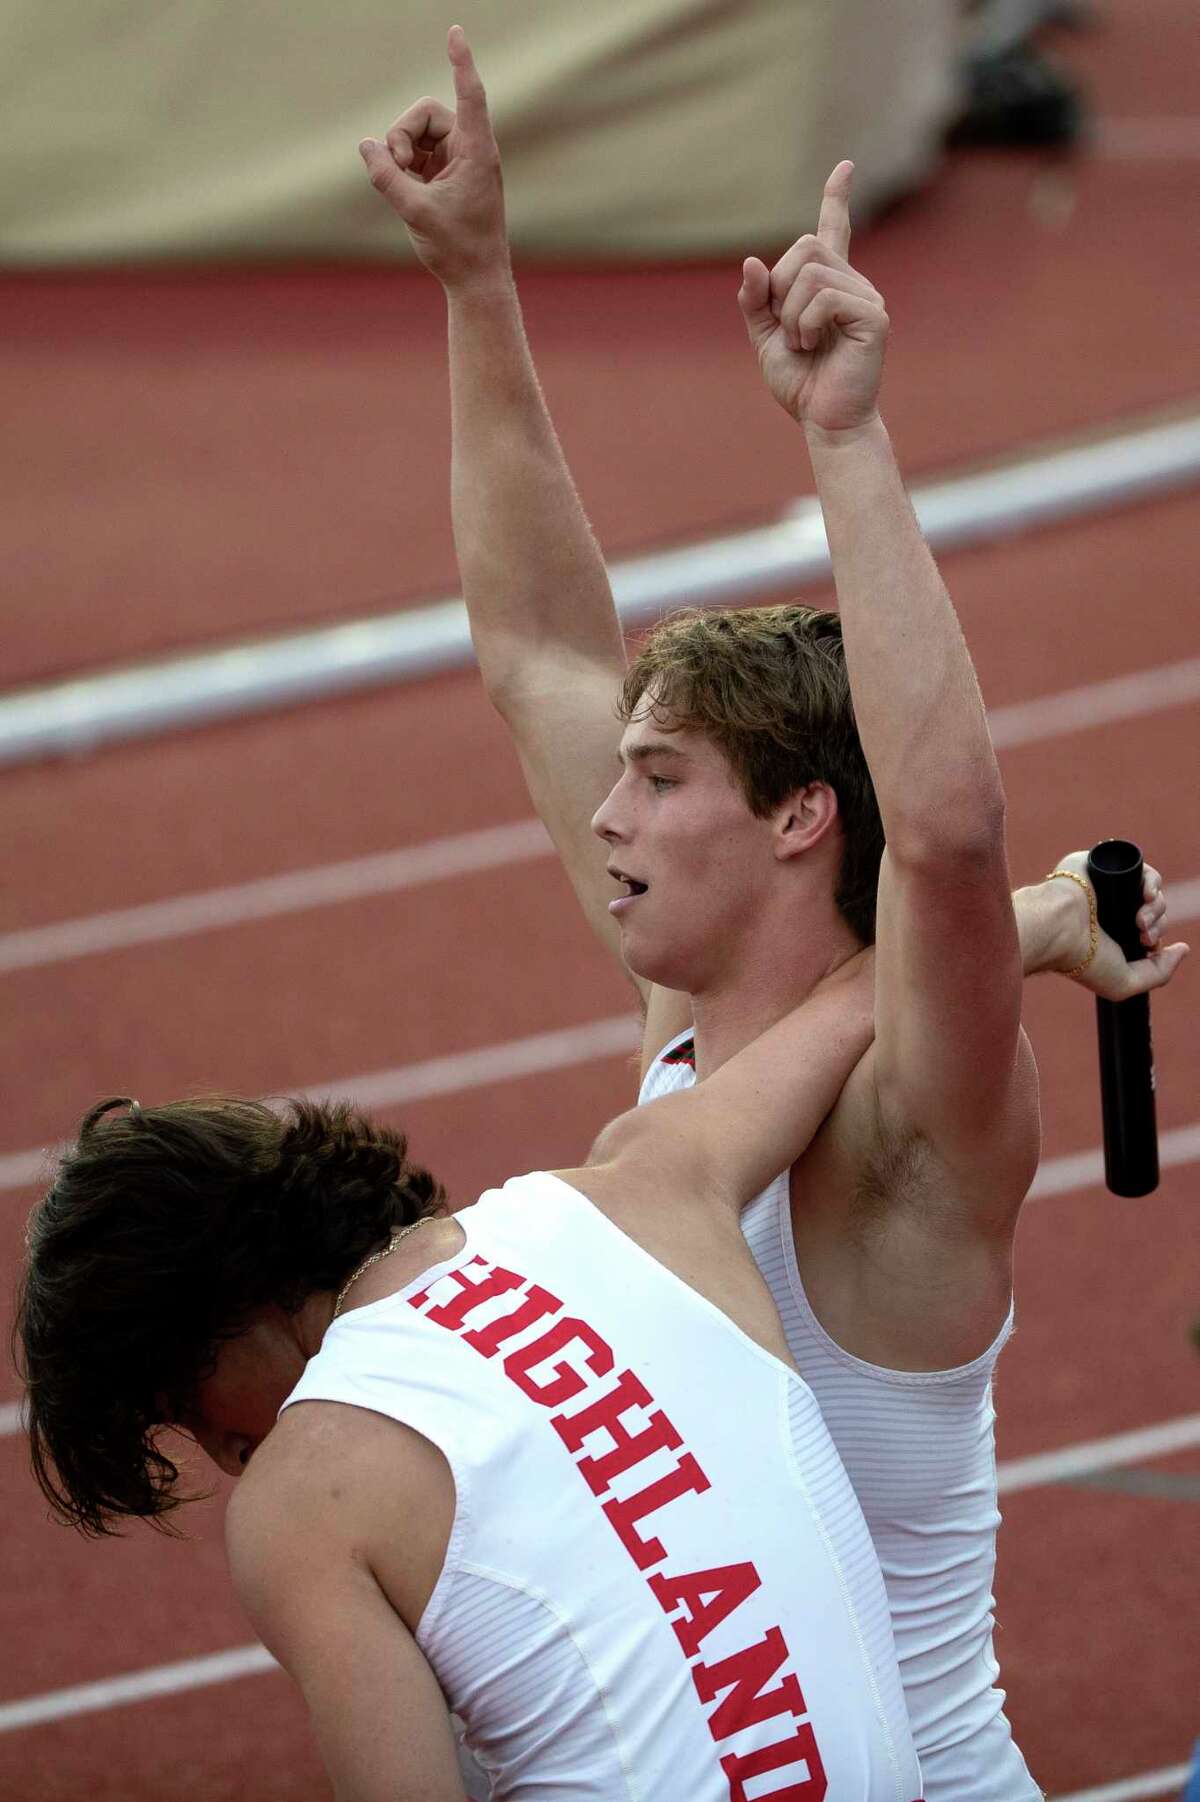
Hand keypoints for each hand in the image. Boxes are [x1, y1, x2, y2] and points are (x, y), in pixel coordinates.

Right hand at [358, 27, 507, 291]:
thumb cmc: (456, 249)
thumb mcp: (415, 211)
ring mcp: (458, 161)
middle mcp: (470, 150)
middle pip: (426, 114)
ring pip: (418, 133)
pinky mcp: (447, 174)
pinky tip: (406, 191)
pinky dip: (404, 168)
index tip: (455, 32)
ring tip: (402, 185)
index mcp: (476, 152)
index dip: (460, 62)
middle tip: (396, 168)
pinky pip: (417, 154)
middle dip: (402, 135)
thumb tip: (365, 145)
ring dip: (401, 153)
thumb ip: (386, 176)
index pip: (469, 95)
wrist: (476, 280)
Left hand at [737, 163, 887, 433]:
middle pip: (805, 247)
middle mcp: (853, 283)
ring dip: (791, 313)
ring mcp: (867, 297)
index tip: (845, 165)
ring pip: (811, 273)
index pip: (833, 231)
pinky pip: (825, 296)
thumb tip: (751, 261)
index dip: (836, 198)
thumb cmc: (801, 384)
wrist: (825, 422)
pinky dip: (806, 322)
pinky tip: (813, 345)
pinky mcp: (874, 316)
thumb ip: (755, 300)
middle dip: (780, 288)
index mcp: (829, 285)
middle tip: (790, 330)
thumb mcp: (765, 338)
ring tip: (804, 344)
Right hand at [1050, 851, 1188, 999]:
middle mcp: (1111, 911)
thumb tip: (1184, 949)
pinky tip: (1146, 895)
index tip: (1146, 944)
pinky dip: (1151, 881)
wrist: (1056, 928)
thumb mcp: (1125, 983)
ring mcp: (1108, 887)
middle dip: (1156, 924)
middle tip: (1142, 933)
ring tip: (1140, 919)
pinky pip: (1141, 868)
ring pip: (1150, 891)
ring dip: (1155, 906)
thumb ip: (1160, 973)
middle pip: (1154, 911)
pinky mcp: (1105, 866)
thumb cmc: (1083, 959)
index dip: (1156, 936)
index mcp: (1112, 935)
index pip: (1150, 930)